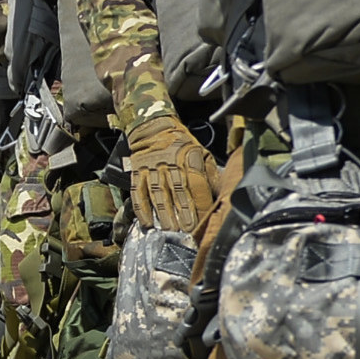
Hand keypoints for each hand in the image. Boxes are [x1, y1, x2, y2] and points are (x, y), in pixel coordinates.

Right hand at [122, 114, 225, 238]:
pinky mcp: (137, 172)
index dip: (200, 203)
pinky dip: (141, 209)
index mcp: (189, 158)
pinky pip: (138, 193)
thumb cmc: (181, 144)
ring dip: (163, 213)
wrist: (153, 127)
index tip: (203, 220)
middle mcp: (170, 163)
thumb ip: (211, 174)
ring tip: (169, 229)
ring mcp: (151, 168)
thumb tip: (221, 195)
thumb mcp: (202, 153)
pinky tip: (146, 223)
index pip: (196, 184)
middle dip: (182, 212)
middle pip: (177, 190)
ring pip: (158, 193)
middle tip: (186, 230)